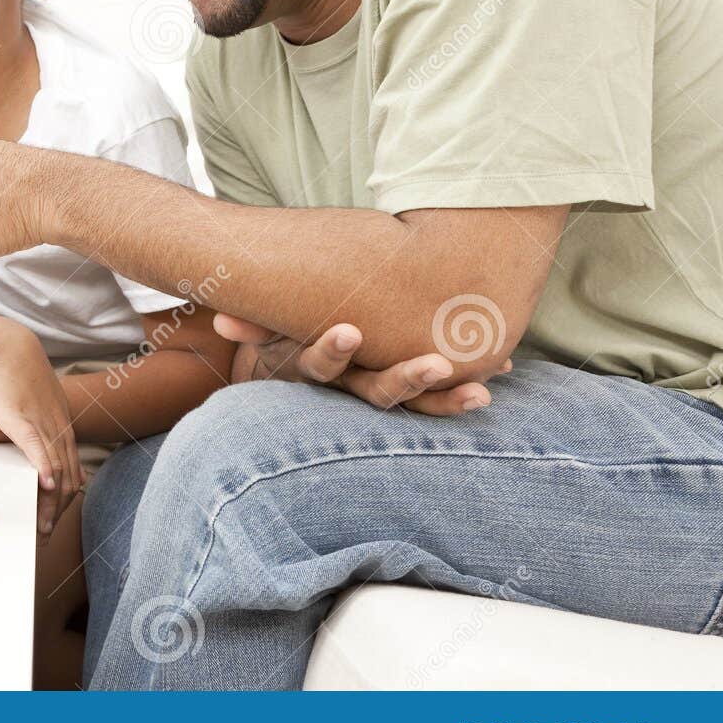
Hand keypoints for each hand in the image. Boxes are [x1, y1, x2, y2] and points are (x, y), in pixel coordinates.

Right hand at [0, 332, 83, 540]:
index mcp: (62, 431)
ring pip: (56, 471)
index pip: (72, 477)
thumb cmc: (19, 380)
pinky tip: (45, 484)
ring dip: (50, 503)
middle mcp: (59, 431)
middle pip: (68, 481)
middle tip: (46, 536)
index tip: (53, 525)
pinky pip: (37, 448)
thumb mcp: (36, 411)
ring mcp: (44, 426)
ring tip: (43, 525)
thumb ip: (43, 434)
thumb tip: (44, 457)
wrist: (11, 350)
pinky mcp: (24, 420)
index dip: (65, 505)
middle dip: (58, 513)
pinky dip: (44, 469)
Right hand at [216, 315, 505, 415]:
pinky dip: (466, 385)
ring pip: (414, 403)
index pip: (322, 367)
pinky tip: (501, 370)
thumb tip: (220, 320)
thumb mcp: (265, 328)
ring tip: (482, 391)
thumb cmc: (285, 330)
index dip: (334, 352)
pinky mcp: (405, 389)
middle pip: (377, 392)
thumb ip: (250, 322)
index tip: (349, 332)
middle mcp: (349, 387)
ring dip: (446, 398)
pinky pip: (439, 395)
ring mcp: (376, 392)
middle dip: (407, 379)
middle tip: (435, 364)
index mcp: (313, 370)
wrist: (295, 364)